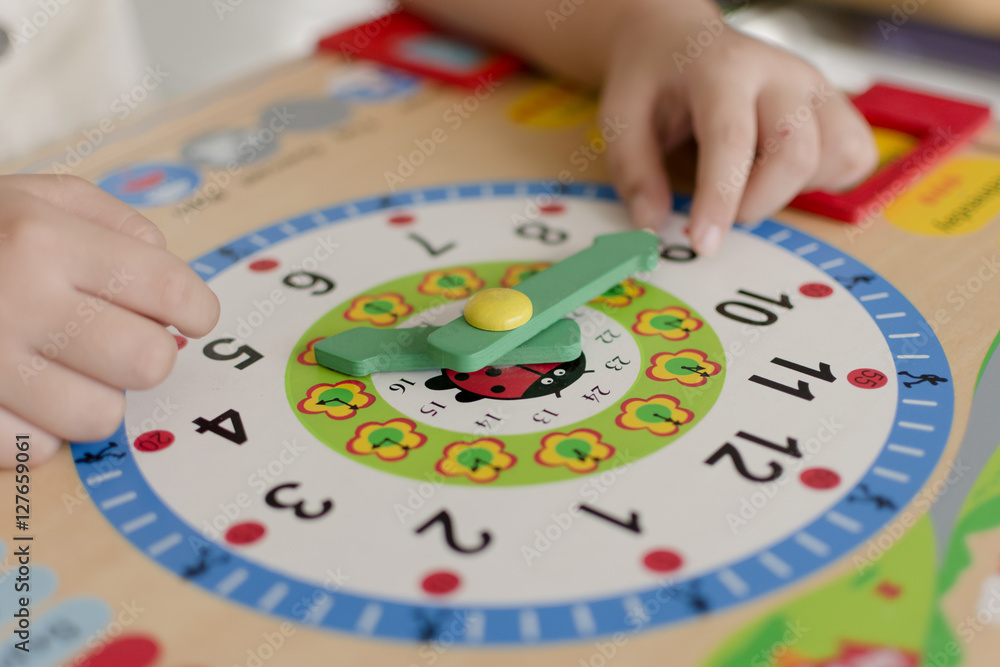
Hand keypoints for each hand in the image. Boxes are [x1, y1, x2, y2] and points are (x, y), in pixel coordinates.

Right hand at [0, 175, 219, 465]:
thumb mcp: (39, 196)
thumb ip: (119, 227)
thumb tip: (175, 282)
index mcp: (47, 238)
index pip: (170, 290)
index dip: (197, 308)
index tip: (192, 315)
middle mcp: (17, 299)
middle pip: (147, 362)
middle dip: (146, 354)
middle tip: (119, 339)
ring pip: (100, 416)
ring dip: (97, 396)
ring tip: (69, 368)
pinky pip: (34, 448)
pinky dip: (39, 428)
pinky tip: (23, 394)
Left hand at [600, 2, 876, 254]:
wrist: (682, 40)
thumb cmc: (654, 81)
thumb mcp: (621, 119)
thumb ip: (634, 174)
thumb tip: (652, 227)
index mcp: (723, 68)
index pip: (732, 139)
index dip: (720, 199)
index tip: (703, 245)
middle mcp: (782, 72)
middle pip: (797, 153)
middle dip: (758, 203)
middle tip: (721, 213)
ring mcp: (818, 85)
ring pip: (838, 155)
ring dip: (795, 192)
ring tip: (752, 182)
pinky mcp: (838, 105)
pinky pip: (856, 156)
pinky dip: (825, 181)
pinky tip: (782, 174)